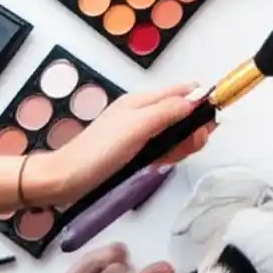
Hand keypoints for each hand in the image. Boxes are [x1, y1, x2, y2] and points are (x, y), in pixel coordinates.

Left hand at [32, 84, 213, 205]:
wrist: (65, 179)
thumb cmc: (99, 152)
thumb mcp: (137, 127)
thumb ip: (167, 112)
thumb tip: (196, 100)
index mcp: (144, 100)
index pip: (185, 93)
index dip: (202, 105)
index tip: (208, 126)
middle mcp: (144, 113)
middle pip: (184, 114)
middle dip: (192, 130)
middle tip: (187, 147)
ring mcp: (140, 132)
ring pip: (176, 133)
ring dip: (181, 145)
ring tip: (169, 158)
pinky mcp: (136, 150)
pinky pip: (163, 147)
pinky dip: (168, 155)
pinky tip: (160, 163)